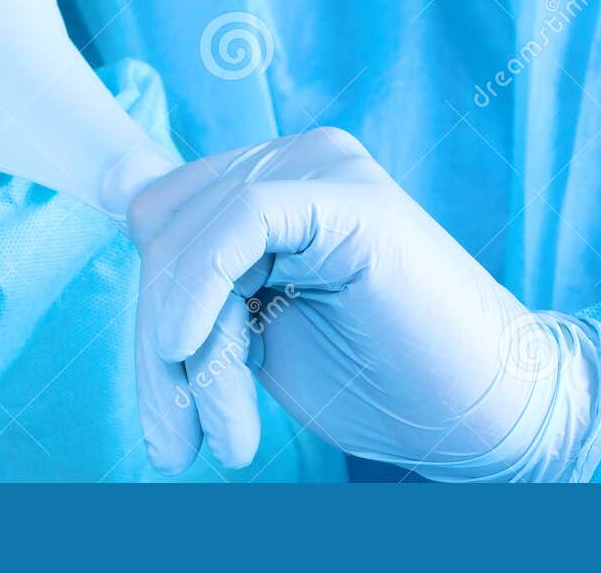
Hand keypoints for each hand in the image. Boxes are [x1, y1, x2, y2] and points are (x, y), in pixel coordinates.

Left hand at [128, 129, 600, 480]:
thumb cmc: (381, 376)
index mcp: (278, 177)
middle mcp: (299, 156)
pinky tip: (192, 349)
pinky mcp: (351, 198)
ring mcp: (327, 169)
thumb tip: (116, 195)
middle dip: (160, 345)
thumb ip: (199, 275)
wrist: (485, 413)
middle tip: (177, 443)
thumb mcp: (259, 325)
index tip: (165, 415)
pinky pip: (243, 221)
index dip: (150, 315)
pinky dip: (201, 287)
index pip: (164, 219)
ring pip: (193, 238)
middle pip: (165, 231)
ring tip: (222, 434)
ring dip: (188, 353)